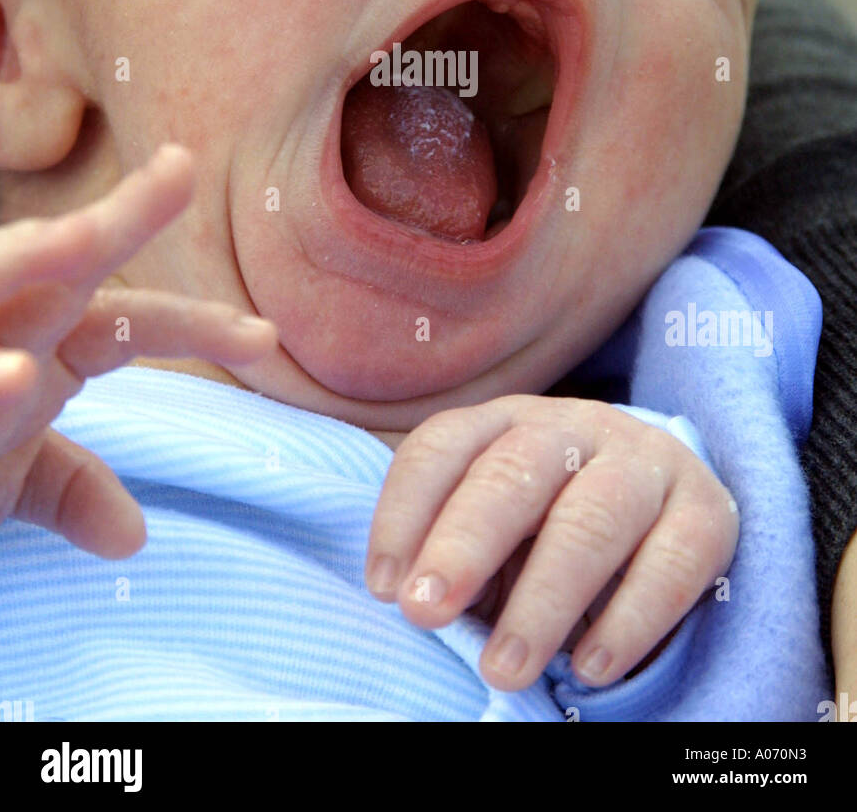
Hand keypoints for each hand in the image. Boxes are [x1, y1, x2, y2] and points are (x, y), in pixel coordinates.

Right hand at [0, 144, 275, 558]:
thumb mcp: (0, 476)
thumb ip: (67, 487)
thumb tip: (132, 538)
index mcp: (44, 337)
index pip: (128, 321)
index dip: (194, 324)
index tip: (265, 338)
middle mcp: (3, 319)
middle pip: (66, 260)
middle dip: (118, 220)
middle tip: (180, 169)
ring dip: (35, 257)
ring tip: (88, 238)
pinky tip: (11, 377)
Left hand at [365, 394, 737, 690]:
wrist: (666, 505)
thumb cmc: (551, 525)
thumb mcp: (497, 525)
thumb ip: (453, 550)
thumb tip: (407, 599)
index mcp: (508, 421)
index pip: (443, 447)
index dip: (406, 514)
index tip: (384, 589)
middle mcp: (575, 427)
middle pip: (513, 474)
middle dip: (464, 545)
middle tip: (426, 613)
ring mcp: (645, 462)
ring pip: (591, 519)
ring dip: (542, 599)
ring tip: (504, 669)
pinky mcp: (705, 510)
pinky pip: (670, 563)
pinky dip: (629, 621)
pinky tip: (590, 667)